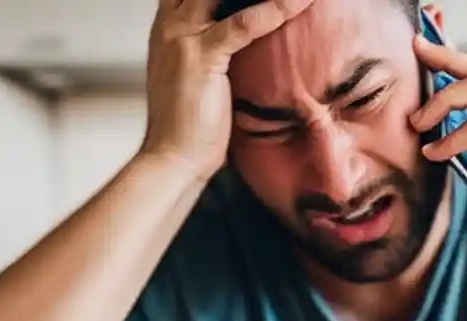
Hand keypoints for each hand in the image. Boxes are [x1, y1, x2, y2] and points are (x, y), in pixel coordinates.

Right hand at [140, 0, 314, 177]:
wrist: (173, 159)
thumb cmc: (191, 127)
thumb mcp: (200, 77)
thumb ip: (215, 52)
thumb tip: (251, 45)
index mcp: (167, 28)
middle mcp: (169, 25)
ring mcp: (181, 38)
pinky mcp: (200, 57)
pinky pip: (242, 25)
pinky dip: (274, 11)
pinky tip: (299, 2)